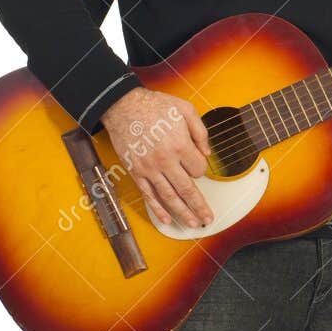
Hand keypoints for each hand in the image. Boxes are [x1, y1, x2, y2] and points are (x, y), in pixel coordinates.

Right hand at [101, 86, 214, 227]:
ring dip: (182, 213)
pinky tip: (167, 219)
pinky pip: (148, 194)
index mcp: (180, 145)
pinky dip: (157, 209)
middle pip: (187, 189)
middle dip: (199, 206)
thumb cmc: (156, 106)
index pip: (198, 169)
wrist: (123, 106)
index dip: (201, 169)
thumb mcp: (185, 109)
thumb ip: (200, 132)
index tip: (197, 165)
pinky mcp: (136, 172)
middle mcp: (165, 160)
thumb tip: (207, 153)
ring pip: (169, 197)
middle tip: (208, 219)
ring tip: (193, 224)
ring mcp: (149, 168)